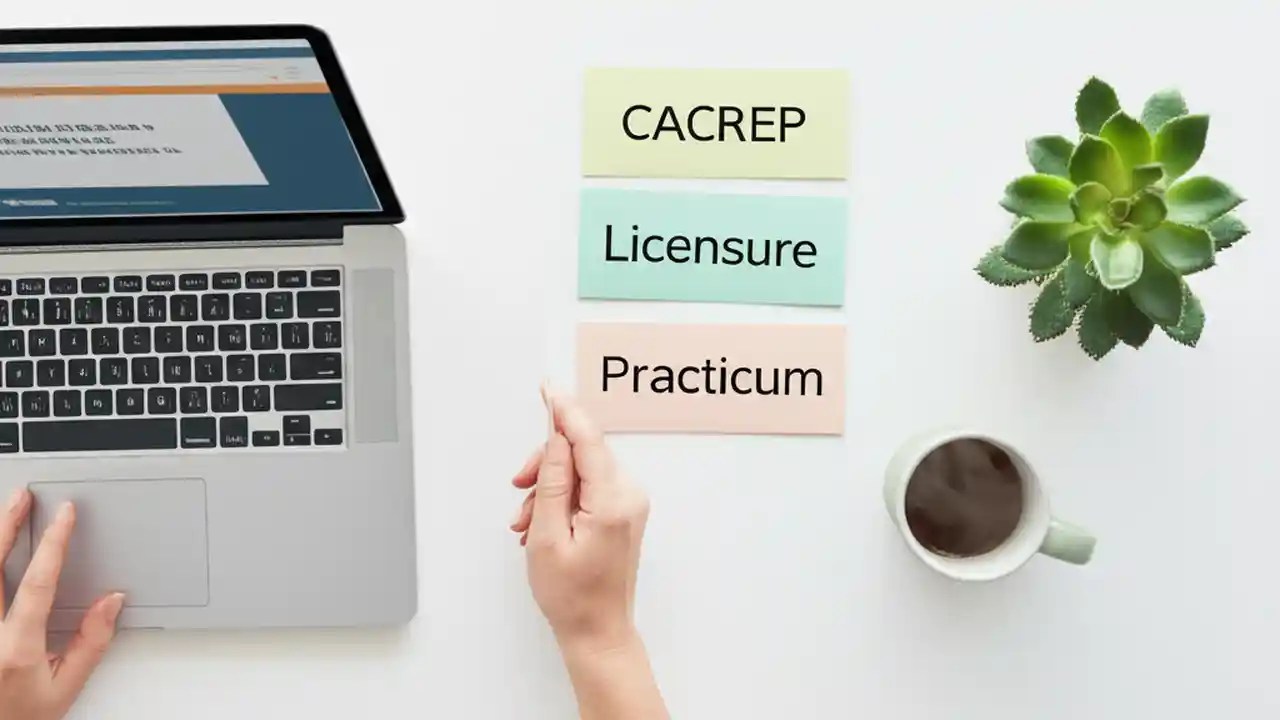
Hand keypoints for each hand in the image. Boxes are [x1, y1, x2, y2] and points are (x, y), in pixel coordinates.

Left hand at [0, 489, 123, 719]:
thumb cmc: (16, 718)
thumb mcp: (64, 689)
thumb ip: (91, 643)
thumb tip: (112, 602)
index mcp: (14, 648)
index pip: (37, 582)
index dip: (54, 543)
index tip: (64, 515)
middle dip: (7, 525)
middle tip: (22, 499)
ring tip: (4, 514)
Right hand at [510, 386, 649, 652]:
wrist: (597, 631)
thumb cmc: (573, 597)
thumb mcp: (546, 536)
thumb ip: (552, 482)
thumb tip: (556, 439)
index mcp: (613, 501)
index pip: (588, 439)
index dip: (564, 411)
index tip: (548, 389)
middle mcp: (630, 496)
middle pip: (582, 453)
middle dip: (545, 467)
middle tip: (519, 491)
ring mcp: (629, 504)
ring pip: (581, 470)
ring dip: (548, 488)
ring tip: (526, 524)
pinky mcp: (623, 511)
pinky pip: (588, 487)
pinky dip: (561, 499)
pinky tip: (542, 525)